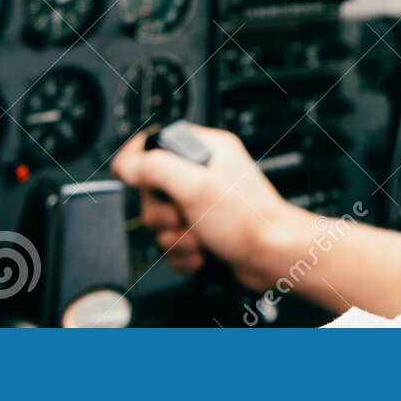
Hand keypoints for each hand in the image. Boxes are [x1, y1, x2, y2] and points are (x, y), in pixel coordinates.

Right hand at [111, 127, 305, 290]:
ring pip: (163, 220)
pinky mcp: (205, 230)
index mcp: (207, 150)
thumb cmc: (249, 220)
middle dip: (163, 213)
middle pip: (154, 189)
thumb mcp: (195, 187)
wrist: (274, 258)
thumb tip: (127, 162)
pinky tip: (201, 253)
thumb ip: (156, 168)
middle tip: (181, 217)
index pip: (158, 142)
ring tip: (198, 239)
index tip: (135, 178)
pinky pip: (175, 241)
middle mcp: (205, 173)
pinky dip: (184, 253)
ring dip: (176, 237)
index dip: (141, 161)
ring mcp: (204, 203)